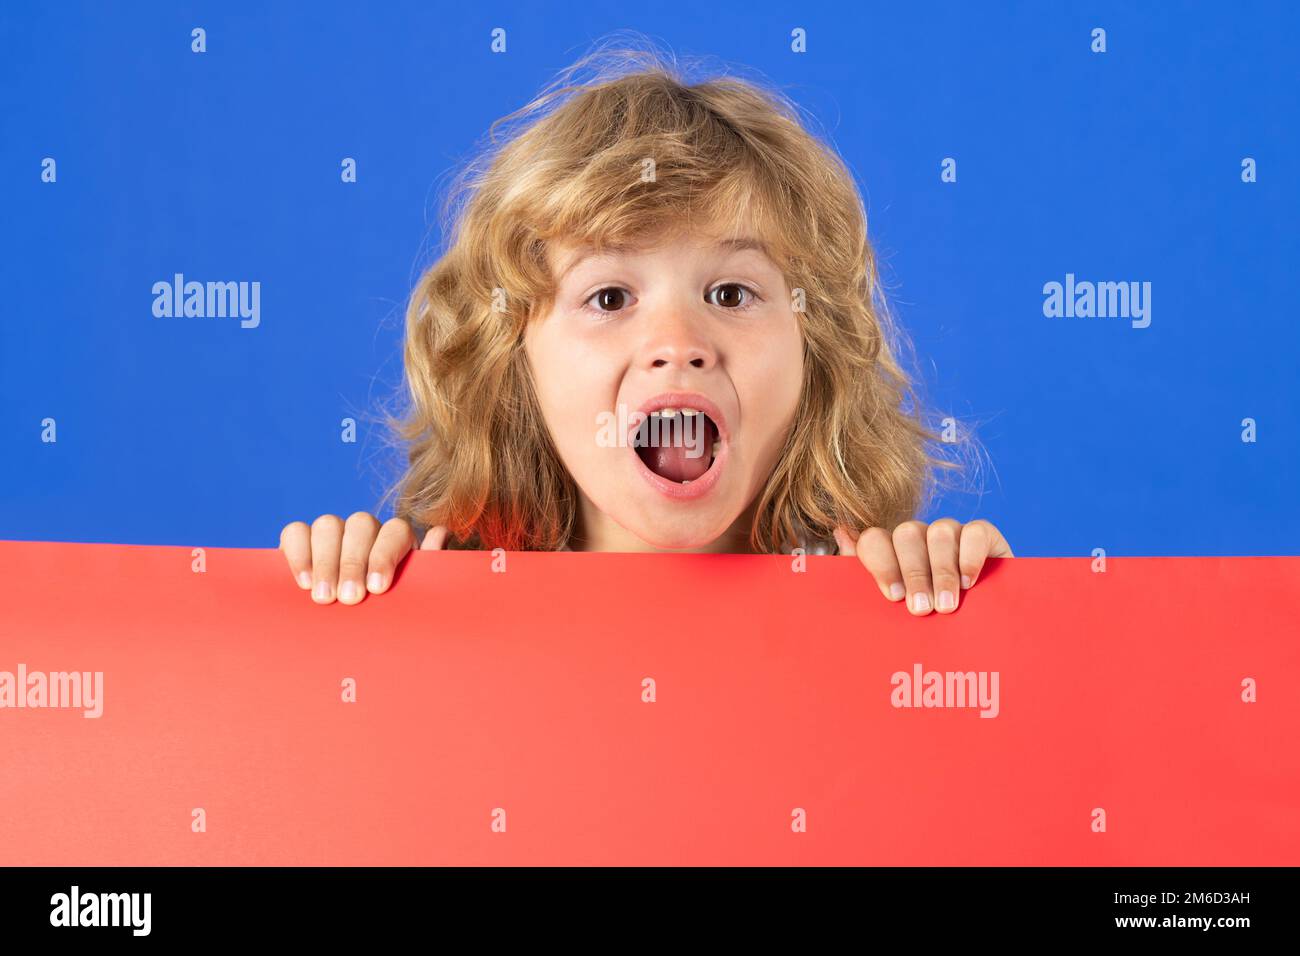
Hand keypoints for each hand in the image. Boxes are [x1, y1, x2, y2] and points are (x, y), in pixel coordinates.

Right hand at [278, 514, 447, 604]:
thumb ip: (427, 569)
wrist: (354, 634)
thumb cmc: (389, 615)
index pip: (395, 530)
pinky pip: (295, 532)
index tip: (377, 588)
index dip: (385, 555)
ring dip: (325, 561)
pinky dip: (298, 553)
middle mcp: (365, 531)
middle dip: (353, 563)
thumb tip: (440, 533)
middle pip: (360, 525)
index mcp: (396, 540)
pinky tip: (303, 584)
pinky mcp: (301, 542)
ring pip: (328, 525)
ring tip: (324, 598)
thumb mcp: (410, 599)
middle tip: (349, 599)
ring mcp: (333, 533)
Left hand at [834, 519, 1012, 614]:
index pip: (874, 539)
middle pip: (907, 534)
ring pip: (940, 532)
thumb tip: (841, 532)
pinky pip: (976, 531)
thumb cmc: (930, 625)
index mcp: (892, 552)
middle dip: (913, 573)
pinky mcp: (986, 537)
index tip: (892, 596)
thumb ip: (863, 577)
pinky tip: (969, 583)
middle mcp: (919, 538)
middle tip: (920, 608)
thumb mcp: (893, 611)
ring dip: (942, 573)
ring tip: (946, 606)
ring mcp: (952, 534)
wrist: (980, 639)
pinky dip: (970, 557)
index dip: (881, 564)